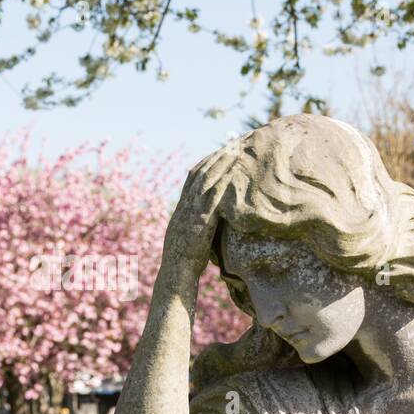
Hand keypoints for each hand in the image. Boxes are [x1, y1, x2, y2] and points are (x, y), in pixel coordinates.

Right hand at [160, 149, 238, 281]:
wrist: (176, 271)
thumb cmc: (184, 262)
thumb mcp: (189, 240)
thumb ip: (197, 228)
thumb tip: (208, 227)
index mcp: (182, 208)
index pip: (193, 178)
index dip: (205, 163)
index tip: (218, 152)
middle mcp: (186, 204)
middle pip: (201, 172)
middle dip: (216, 156)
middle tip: (232, 142)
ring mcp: (193, 209)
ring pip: (208, 178)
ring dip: (223, 161)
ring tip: (237, 148)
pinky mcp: (202, 217)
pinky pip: (215, 193)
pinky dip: (225, 178)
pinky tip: (236, 169)